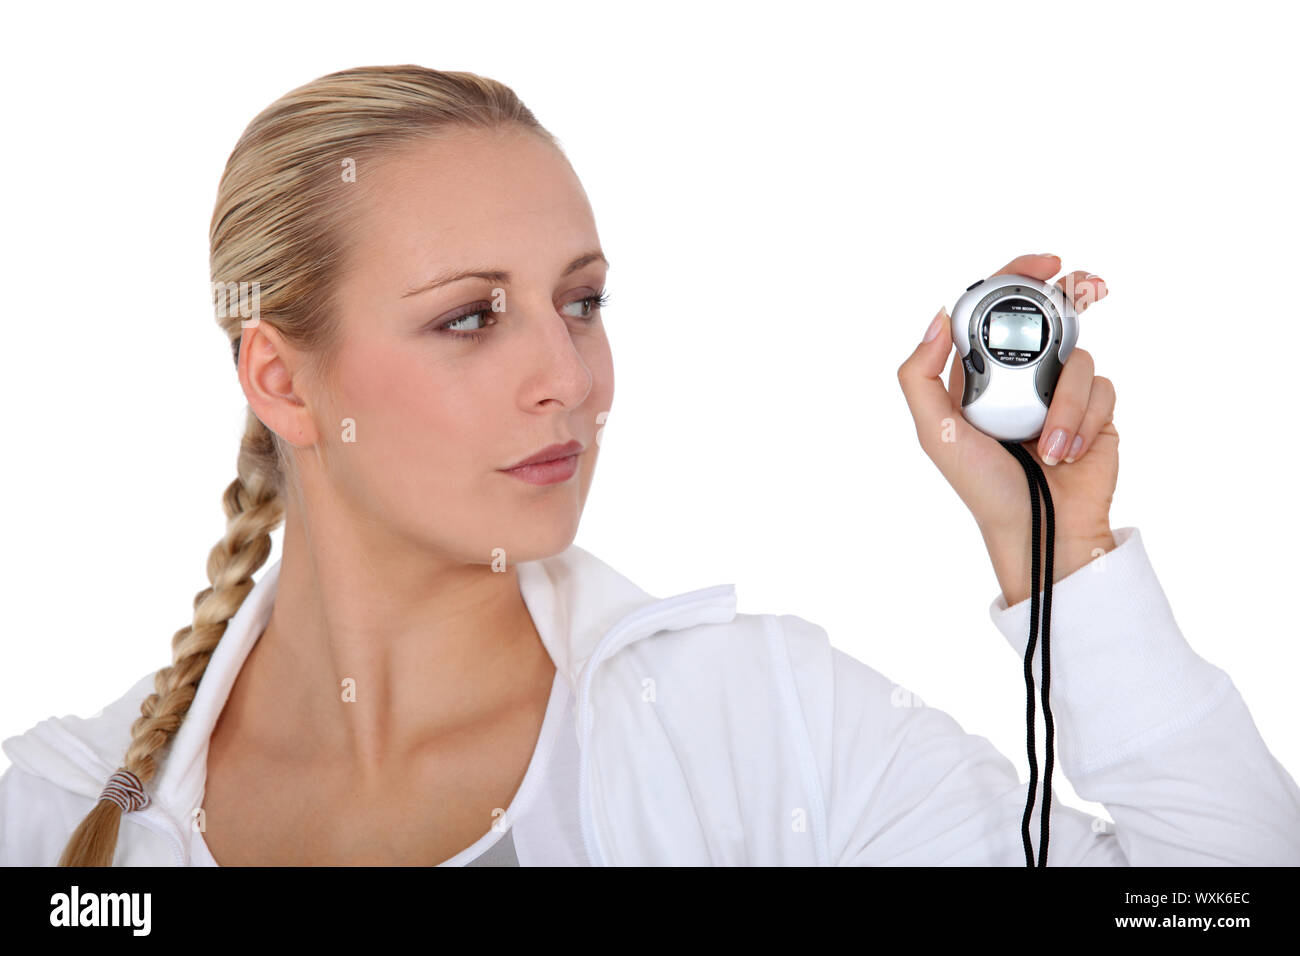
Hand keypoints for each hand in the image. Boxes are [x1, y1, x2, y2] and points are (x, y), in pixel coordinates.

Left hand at [897, 253, 1118, 605]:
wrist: (1041, 532)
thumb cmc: (983, 487)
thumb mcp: (934, 433)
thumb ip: (920, 376)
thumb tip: (939, 317)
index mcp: (978, 376)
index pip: (995, 313)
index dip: (1016, 279)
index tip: (1040, 265)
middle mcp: (1021, 379)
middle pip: (1050, 316)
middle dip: (1070, 295)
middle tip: (1085, 282)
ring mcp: (1060, 393)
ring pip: (1077, 359)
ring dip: (1065, 405)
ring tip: (1049, 448)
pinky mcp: (1096, 412)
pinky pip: (1102, 389)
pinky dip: (1084, 422)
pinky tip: (1068, 455)